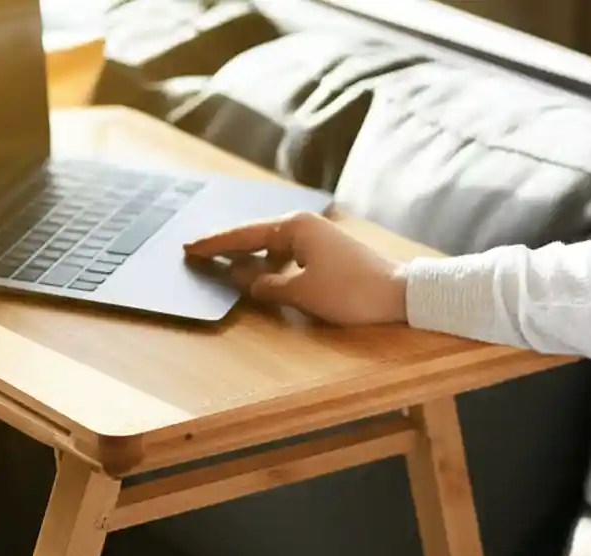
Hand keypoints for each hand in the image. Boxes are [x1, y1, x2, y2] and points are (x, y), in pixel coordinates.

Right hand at [183, 212, 407, 325]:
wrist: (400, 294)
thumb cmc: (351, 291)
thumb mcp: (300, 292)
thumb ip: (265, 284)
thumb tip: (242, 277)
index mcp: (295, 227)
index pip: (244, 236)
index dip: (215, 244)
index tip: (190, 247)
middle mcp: (305, 226)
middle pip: (256, 236)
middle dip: (228, 247)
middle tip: (198, 253)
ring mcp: (318, 238)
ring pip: (273, 247)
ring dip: (250, 258)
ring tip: (224, 268)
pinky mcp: (327, 252)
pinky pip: (288, 256)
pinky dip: (271, 266)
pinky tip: (262, 278)